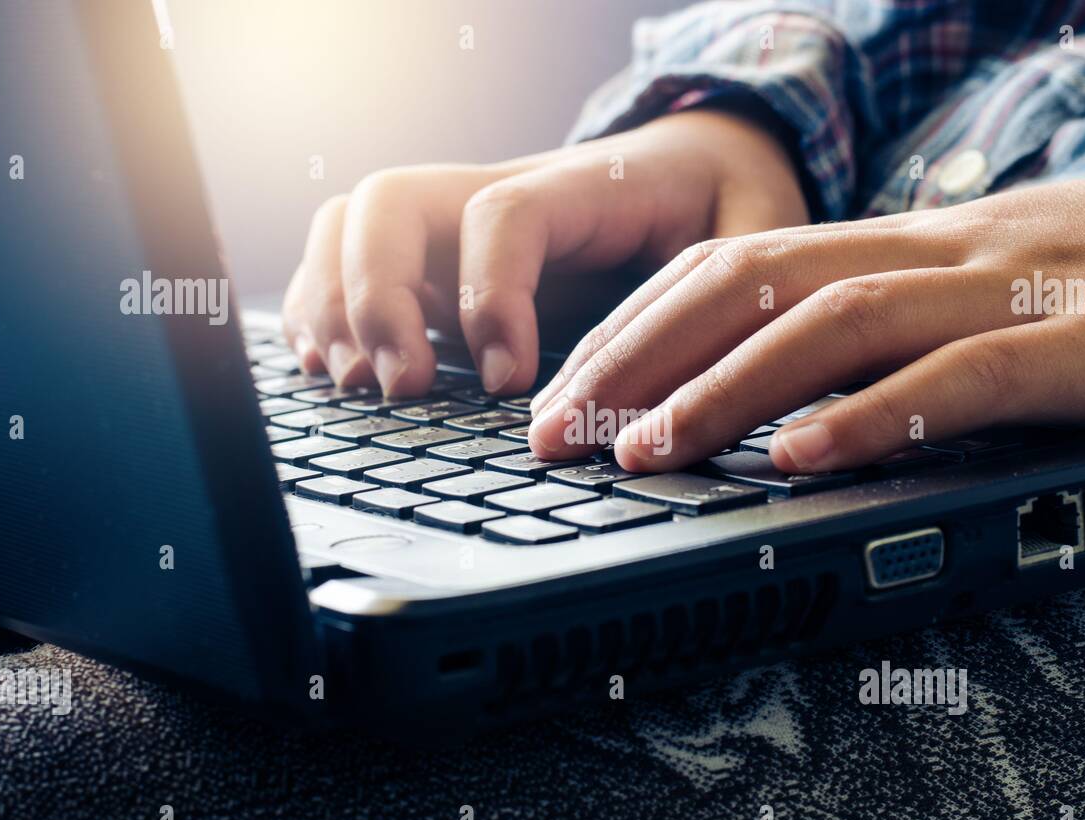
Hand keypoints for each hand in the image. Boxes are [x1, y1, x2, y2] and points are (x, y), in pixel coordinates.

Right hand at [280, 109, 808, 395]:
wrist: (696, 163)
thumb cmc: (725, 201)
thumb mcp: (759, 228)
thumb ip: (742, 282)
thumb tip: (706, 373)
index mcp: (581, 186)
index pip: (503, 216)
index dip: (490, 297)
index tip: (509, 384)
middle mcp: (500, 195)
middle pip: (390, 204)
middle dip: (376, 298)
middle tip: (405, 390)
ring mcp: (458, 227)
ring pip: (350, 226)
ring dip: (335, 305)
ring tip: (361, 388)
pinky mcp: (439, 263)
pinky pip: (346, 261)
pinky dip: (325, 312)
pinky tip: (340, 371)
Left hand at [528, 142, 1084, 472]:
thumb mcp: (981, 291)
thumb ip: (887, 329)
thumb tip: (788, 392)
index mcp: (900, 244)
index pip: (732, 268)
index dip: (634, 330)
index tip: (565, 395)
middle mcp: (929, 255)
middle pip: (749, 286)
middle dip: (636, 360)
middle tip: (558, 435)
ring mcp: (1000, 293)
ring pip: (830, 326)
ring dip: (722, 390)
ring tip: (645, 454)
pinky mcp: (1075, 345)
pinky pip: (953, 379)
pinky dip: (867, 419)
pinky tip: (796, 462)